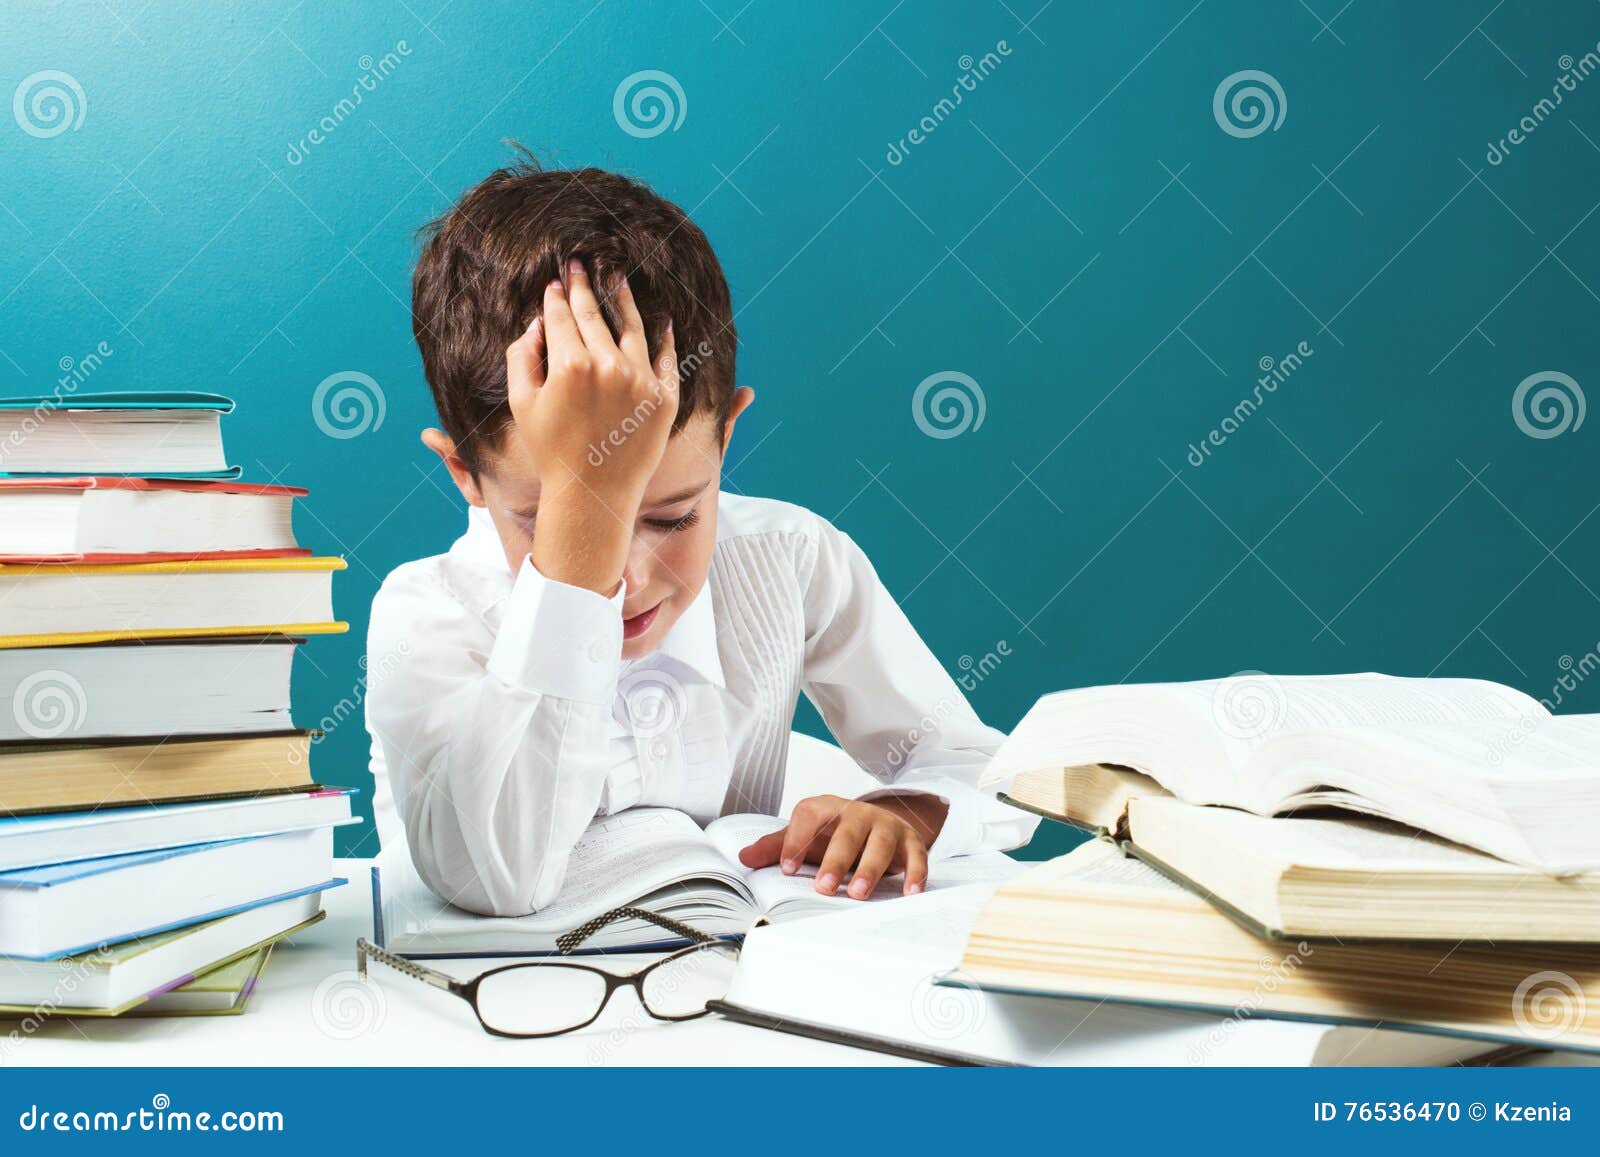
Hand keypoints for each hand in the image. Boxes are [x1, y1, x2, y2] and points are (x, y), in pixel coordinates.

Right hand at [504, 259, 678, 592]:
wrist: (593, 494)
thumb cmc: (551, 451)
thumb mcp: (522, 403)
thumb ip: (522, 356)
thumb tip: (539, 322)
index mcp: (570, 365)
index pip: (562, 317)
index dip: (557, 296)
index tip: (557, 281)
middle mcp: (609, 366)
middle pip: (594, 315)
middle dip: (584, 286)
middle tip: (580, 264)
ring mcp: (641, 380)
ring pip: (633, 327)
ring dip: (623, 300)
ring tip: (617, 279)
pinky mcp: (665, 398)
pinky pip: (666, 357)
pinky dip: (664, 337)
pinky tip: (661, 320)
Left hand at [737, 793, 948, 898]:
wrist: (877, 823)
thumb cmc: (834, 834)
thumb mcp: (806, 836)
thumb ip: (776, 847)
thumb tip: (743, 858)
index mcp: (826, 808)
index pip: (809, 817)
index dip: (797, 840)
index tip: (788, 868)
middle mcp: (857, 812)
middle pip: (847, 832)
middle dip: (836, 860)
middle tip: (824, 887)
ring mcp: (885, 825)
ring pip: (880, 844)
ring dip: (870, 868)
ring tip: (858, 894)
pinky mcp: (909, 840)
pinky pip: (915, 856)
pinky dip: (914, 874)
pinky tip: (909, 894)